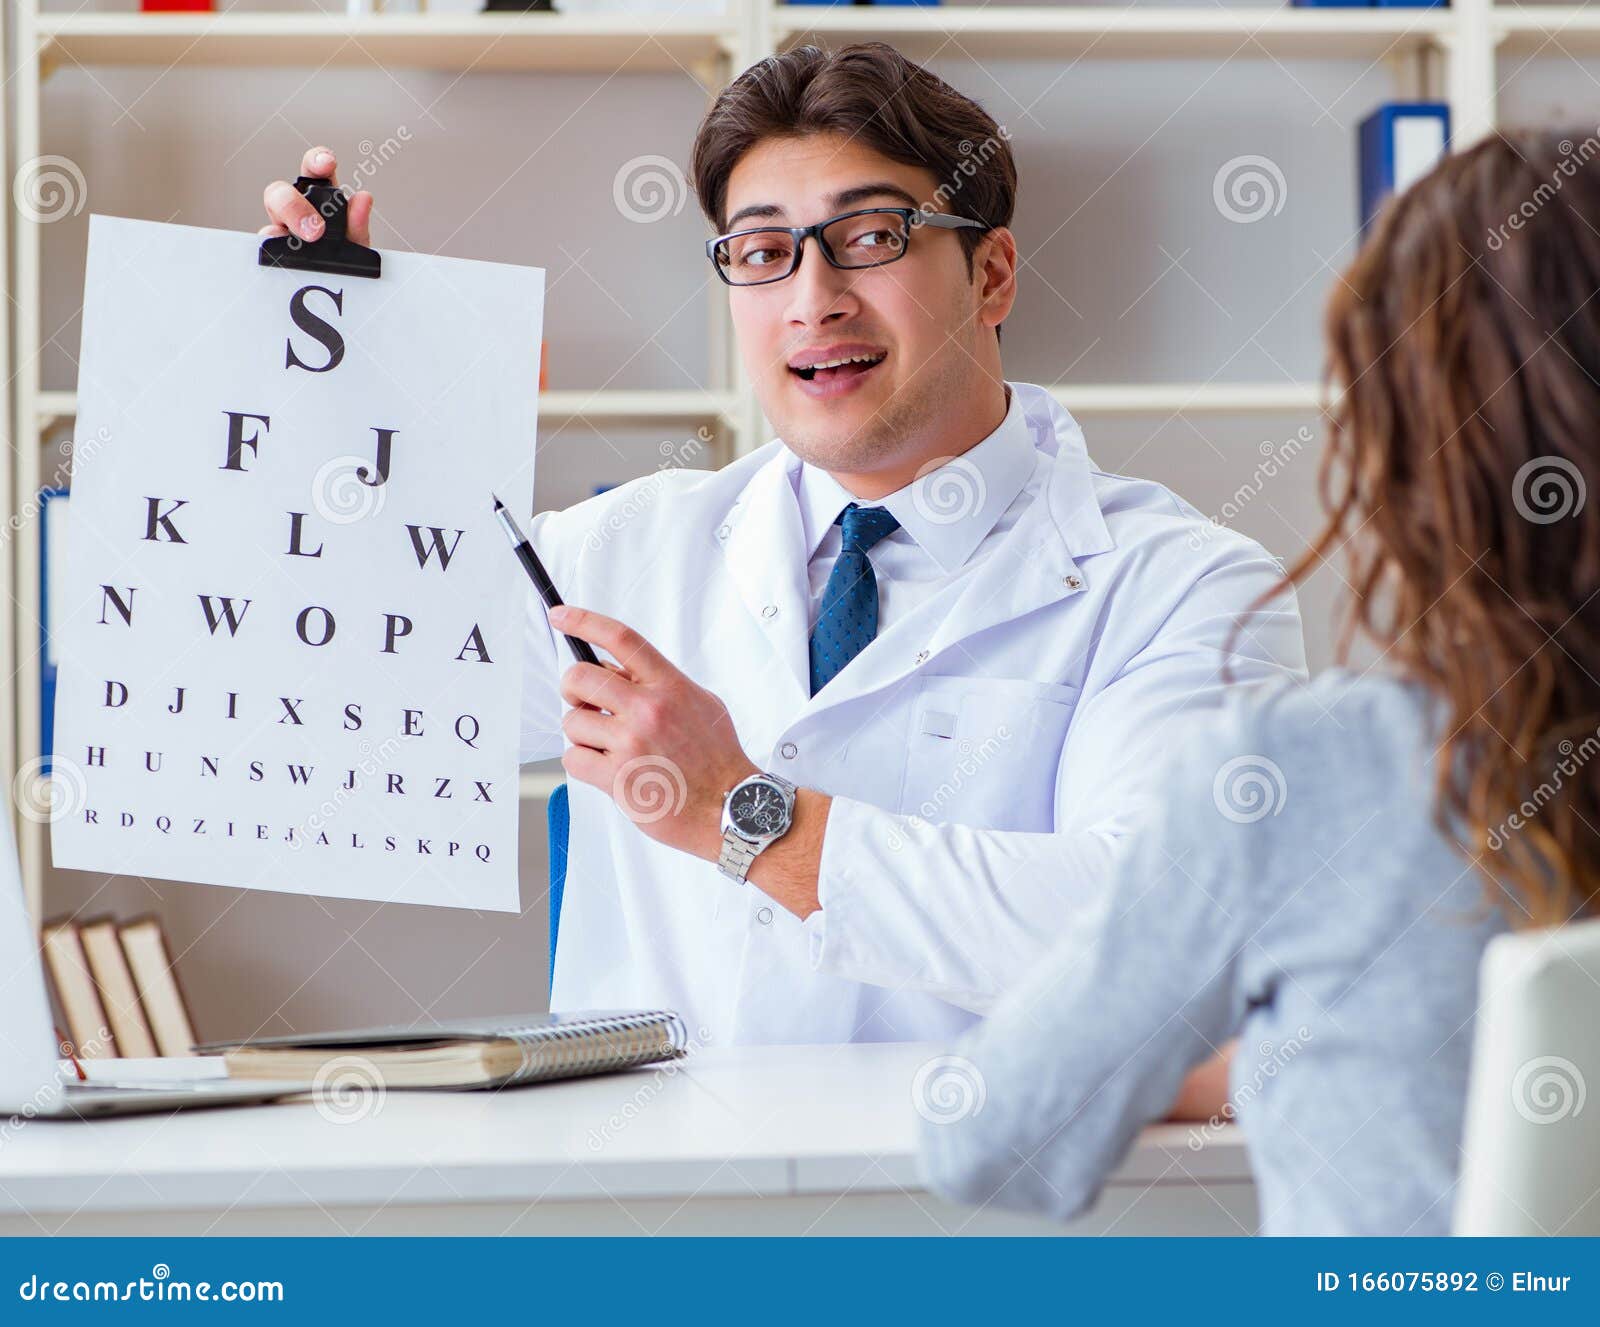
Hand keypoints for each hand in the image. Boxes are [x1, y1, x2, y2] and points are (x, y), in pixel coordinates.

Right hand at [259, 146, 373, 246]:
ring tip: (309, 238)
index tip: (327, 163)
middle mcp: (297, 206)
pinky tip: (283, 245)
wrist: (343, 288)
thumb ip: (359, 222)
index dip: (317, 159)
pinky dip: (273, 240)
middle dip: (296, 203)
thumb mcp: (357, 242)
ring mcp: (281, 226)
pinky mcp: (273, 247)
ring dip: (288, 218)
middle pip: (283, 190)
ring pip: (272, 210)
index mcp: (321, 195)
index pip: (314, 168)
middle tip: (317, 228)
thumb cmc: (346, 256)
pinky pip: (267, 239)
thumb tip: (363, 198)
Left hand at [551, 605, 758, 861]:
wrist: (730, 806)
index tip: (560, 617)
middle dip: (573, 688)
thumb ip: (661, 684)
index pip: (621, 639)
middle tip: (585, 702)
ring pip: (573, 721)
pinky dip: (583, 762)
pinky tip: (607, 768)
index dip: (584, 621)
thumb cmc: (716, 759)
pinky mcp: (617, 777)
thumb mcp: (701, 704)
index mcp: (669, 686)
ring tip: (610, 746)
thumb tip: (618, 671)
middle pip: (580, 677)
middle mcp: (648, 709)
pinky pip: (573, 757)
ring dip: (584, 733)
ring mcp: (631, 743)